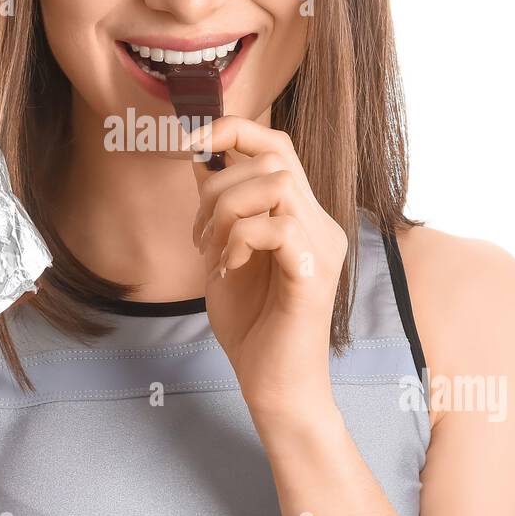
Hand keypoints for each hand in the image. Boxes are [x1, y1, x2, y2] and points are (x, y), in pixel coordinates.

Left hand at [184, 117, 347, 419]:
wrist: (272, 385)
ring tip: (213, 253)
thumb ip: (219, 207)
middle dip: (219, 185)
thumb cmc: (251, 324)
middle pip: (273, 158)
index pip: (278, 146)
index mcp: (302, 215)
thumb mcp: (222, 252)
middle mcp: (321, 223)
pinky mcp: (314, 275)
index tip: (192, 143)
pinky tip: (228, 269)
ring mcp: (322, 247)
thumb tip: (200, 155)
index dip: (234, 130)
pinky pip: (278, 227)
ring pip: (276, 185)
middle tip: (199, 234)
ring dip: (227, 212)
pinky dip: (240, 241)